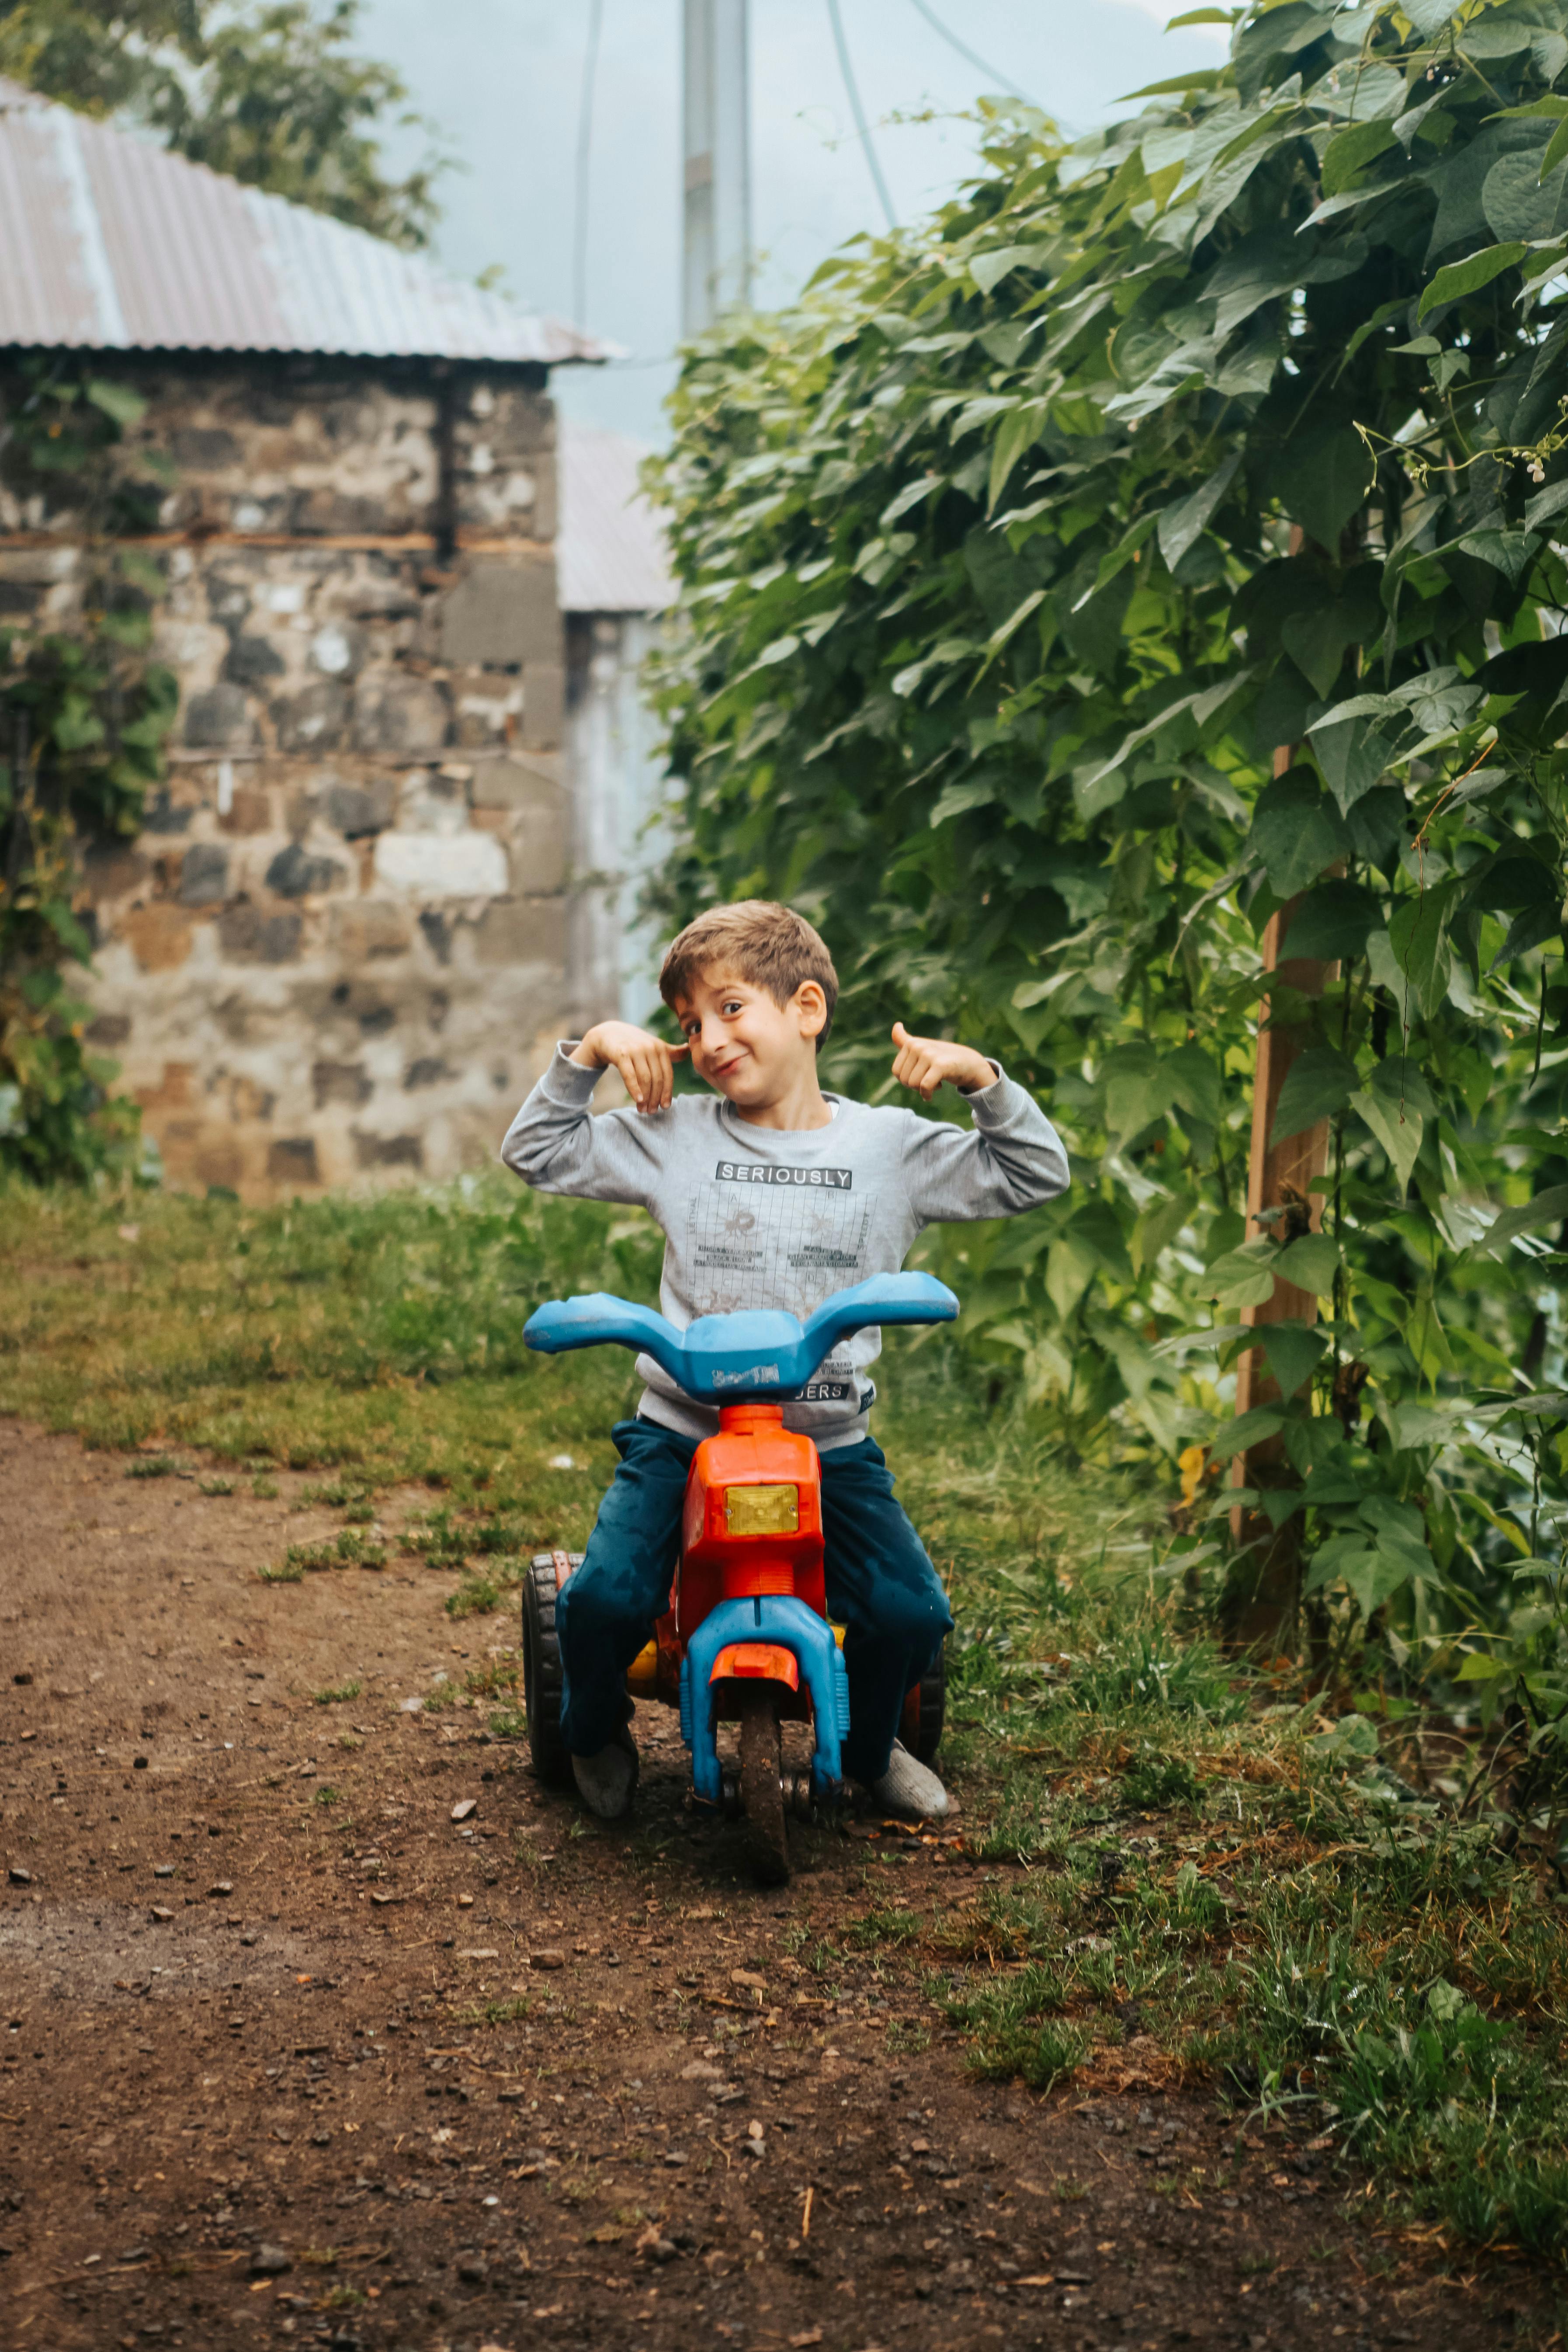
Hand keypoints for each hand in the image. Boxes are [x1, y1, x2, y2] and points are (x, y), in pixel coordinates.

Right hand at [573, 1021, 689, 1112]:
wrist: (607, 1034)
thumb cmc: (633, 1043)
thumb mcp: (653, 1045)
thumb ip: (670, 1051)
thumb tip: (688, 1050)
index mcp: (660, 1048)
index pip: (667, 1075)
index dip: (667, 1092)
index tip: (665, 1107)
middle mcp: (650, 1048)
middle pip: (657, 1079)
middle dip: (655, 1098)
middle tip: (652, 1112)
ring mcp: (635, 1050)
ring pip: (645, 1078)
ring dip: (645, 1097)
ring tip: (642, 1110)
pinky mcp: (621, 1053)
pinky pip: (629, 1074)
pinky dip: (634, 1088)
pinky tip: (637, 1100)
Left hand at [890, 1022, 994, 1101]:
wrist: (969, 1063)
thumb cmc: (942, 1057)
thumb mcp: (922, 1048)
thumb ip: (905, 1040)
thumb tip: (896, 1025)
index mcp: (911, 1043)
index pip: (897, 1072)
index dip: (907, 1080)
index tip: (921, 1075)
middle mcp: (918, 1046)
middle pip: (904, 1080)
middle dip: (915, 1086)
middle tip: (929, 1080)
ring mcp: (929, 1054)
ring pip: (913, 1084)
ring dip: (923, 1090)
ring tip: (935, 1082)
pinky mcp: (940, 1065)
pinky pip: (924, 1086)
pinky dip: (927, 1095)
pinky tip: (930, 1096)